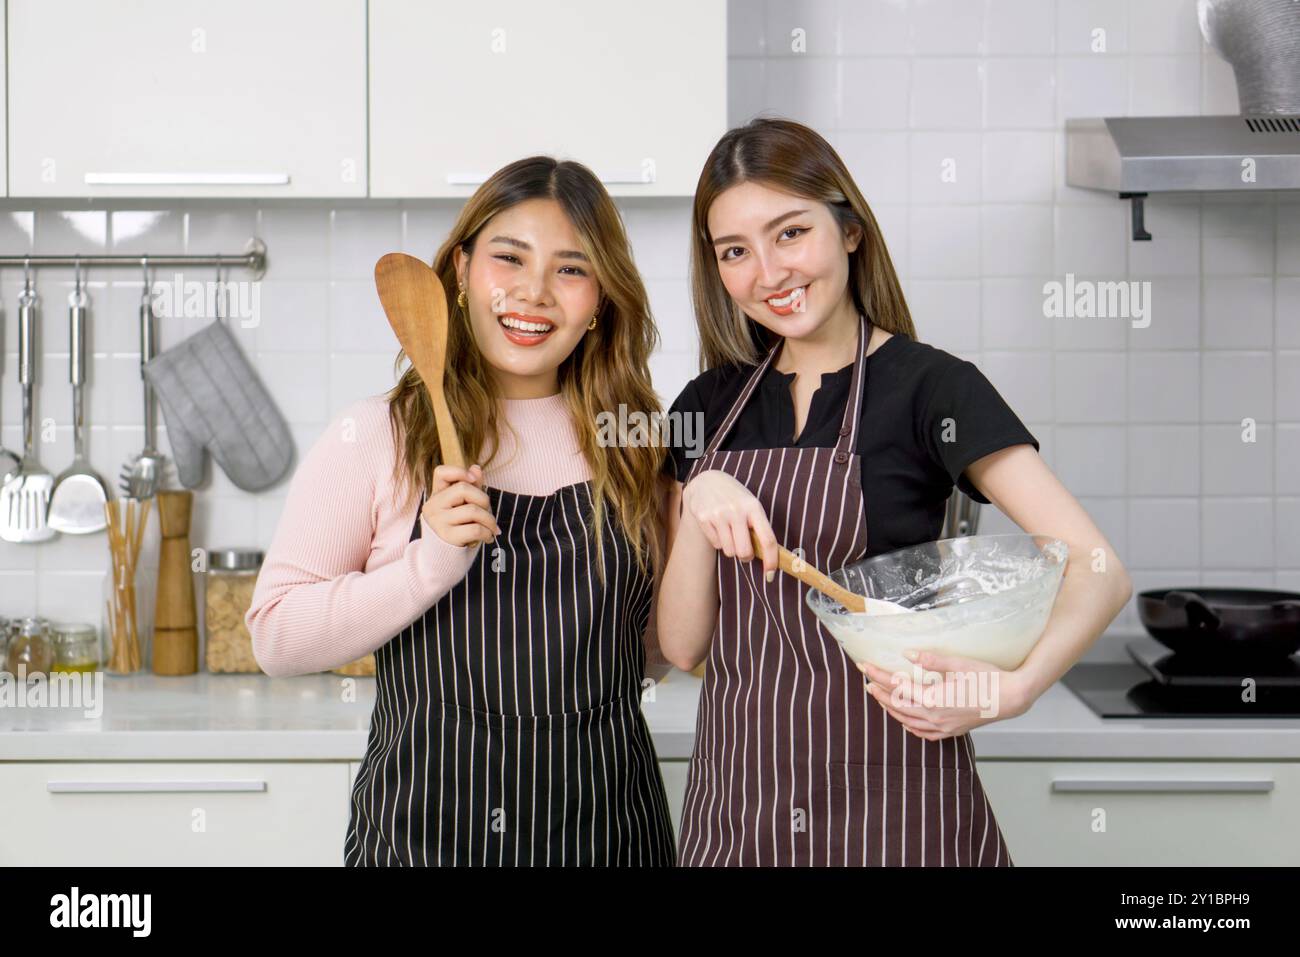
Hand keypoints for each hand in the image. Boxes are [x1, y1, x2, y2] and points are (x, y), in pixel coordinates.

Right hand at [423, 463, 499, 547]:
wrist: (443, 562)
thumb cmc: (457, 530)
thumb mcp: (463, 508)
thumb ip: (470, 488)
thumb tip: (476, 468)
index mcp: (437, 495)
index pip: (441, 472)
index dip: (459, 471)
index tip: (473, 479)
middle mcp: (433, 506)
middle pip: (464, 489)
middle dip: (484, 500)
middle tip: (487, 513)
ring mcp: (438, 521)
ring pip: (473, 510)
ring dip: (490, 521)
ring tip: (491, 529)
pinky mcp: (446, 537)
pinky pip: (475, 529)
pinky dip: (487, 533)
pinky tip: (488, 538)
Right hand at [681, 469, 778, 579]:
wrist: (708, 481)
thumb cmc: (735, 498)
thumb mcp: (751, 506)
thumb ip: (758, 527)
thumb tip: (767, 557)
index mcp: (754, 507)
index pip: (767, 539)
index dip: (771, 560)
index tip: (771, 574)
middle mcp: (736, 510)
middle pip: (744, 552)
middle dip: (746, 556)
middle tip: (744, 550)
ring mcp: (719, 514)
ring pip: (729, 551)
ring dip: (731, 548)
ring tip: (729, 532)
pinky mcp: (704, 518)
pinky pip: (716, 544)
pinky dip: (719, 541)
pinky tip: (718, 527)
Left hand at [858, 649, 1034, 740]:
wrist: (1011, 698)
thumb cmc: (987, 678)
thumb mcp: (958, 664)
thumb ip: (931, 660)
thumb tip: (907, 654)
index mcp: (933, 699)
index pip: (897, 686)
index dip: (878, 675)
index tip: (864, 666)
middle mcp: (934, 717)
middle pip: (898, 705)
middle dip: (879, 692)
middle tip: (866, 681)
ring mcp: (943, 727)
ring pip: (908, 721)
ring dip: (891, 709)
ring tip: (879, 697)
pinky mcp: (952, 731)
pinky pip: (923, 733)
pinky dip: (909, 726)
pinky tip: (905, 720)